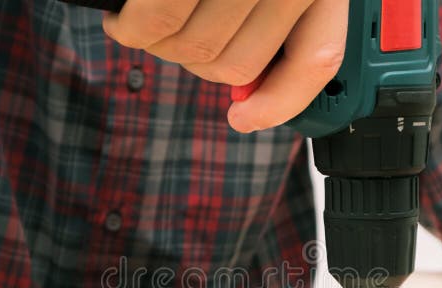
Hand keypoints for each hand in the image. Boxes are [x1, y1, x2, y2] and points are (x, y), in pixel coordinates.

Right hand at [102, 0, 347, 131]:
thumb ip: (278, 15)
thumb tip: (252, 91)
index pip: (316, 60)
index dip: (278, 104)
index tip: (243, 119)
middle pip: (240, 63)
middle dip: (193, 59)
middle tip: (169, 33)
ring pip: (200, 47)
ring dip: (159, 44)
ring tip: (143, 18)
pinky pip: (162, 17)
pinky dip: (135, 29)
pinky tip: (125, 21)